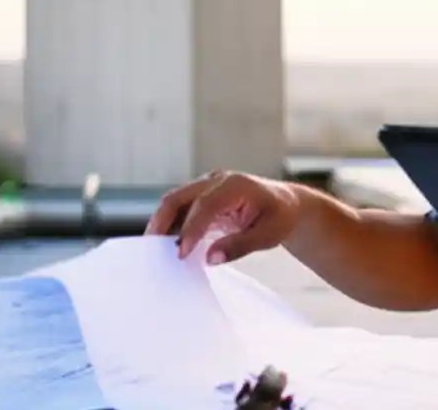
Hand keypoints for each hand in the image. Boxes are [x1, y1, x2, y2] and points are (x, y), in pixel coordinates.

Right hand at [144, 170, 301, 264]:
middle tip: (150, 250)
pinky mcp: (202, 195)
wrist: (286, 204)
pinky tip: (167, 244)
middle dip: (162, 222)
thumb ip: (241, 245)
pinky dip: (171, 224)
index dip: (190, 229)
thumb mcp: (270, 235)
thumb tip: (211, 258)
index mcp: (236, 185)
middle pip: (179, 197)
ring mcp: (207, 185)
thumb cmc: (280, 218)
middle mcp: (217, 181)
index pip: (205, 205)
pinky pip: (180, 207)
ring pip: (175, 201)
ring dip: (162, 224)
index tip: (181, 253)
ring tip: (153, 250)